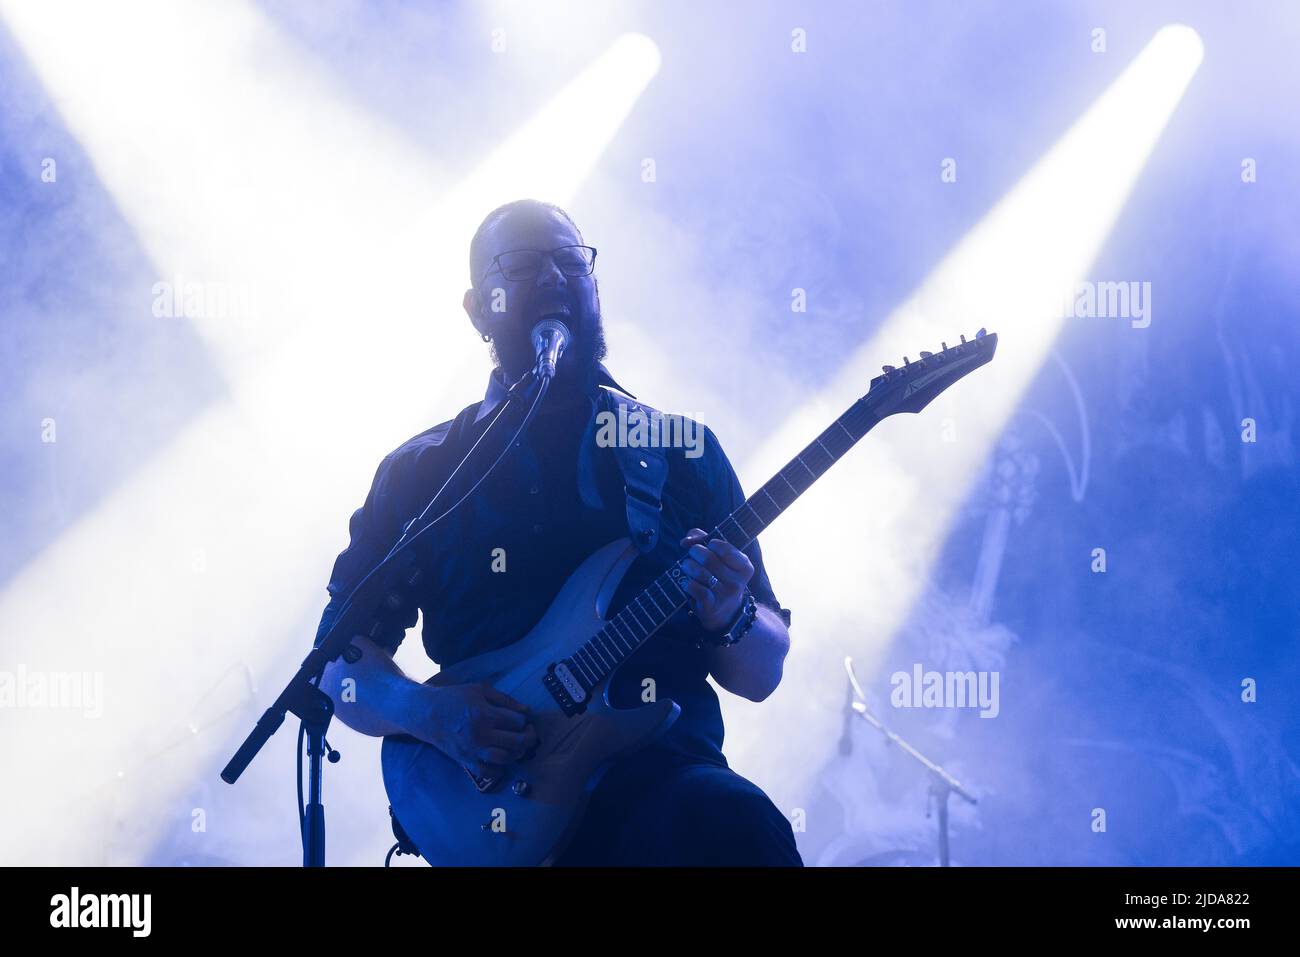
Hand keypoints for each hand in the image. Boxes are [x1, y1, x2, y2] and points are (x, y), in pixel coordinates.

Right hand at [403, 683, 537, 779]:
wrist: (427, 714)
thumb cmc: (454, 698)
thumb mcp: (480, 690)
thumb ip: (505, 700)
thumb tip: (526, 711)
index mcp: (485, 714)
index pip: (518, 722)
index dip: (525, 720)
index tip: (522, 719)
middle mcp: (481, 734)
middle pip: (517, 742)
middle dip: (528, 738)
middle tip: (528, 734)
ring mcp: (473, 750)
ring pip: (506, 759)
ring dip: (516, 753)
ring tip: (516, 746)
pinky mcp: (466, 761)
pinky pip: (488, 772)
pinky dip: (499, 770)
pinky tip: (501, 759)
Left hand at [677, 528, 754, 631]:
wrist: (724, 613)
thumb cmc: (719, 577)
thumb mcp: (720, 557)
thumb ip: (703, 539)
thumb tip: (686, 541)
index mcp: (744, 567)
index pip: (726, 549)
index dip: (712, 544)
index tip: (709, 545)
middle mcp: (737, 582)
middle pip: (709, 559)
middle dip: (695, 552)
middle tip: (692, 554)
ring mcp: (725, 595)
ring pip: (700, 573)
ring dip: (688, 566)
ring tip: (686, 566)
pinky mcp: (711, 606)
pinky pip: (695, 588)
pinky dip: (686, 583)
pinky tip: (686, 582)